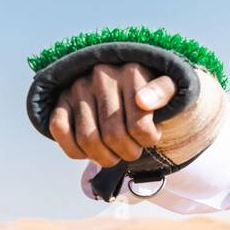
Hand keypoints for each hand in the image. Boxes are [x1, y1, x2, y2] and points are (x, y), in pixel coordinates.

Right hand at [48, 62, 175, 167]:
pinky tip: (90, 151)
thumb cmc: (151, 92)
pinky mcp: (61, 98)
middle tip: (132, 151)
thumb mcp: (170, 88)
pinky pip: (59, 130)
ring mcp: (79, 86)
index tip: (151, 136)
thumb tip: (143, 102)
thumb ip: (164, 92)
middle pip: (113, 136)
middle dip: (127, 153)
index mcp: (132, 71)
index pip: (139, 125)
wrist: (125, 83)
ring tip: (116, 153)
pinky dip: (75, 151)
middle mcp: (102, 75)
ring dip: (104, 158)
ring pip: (87, 139)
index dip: (147, 141)